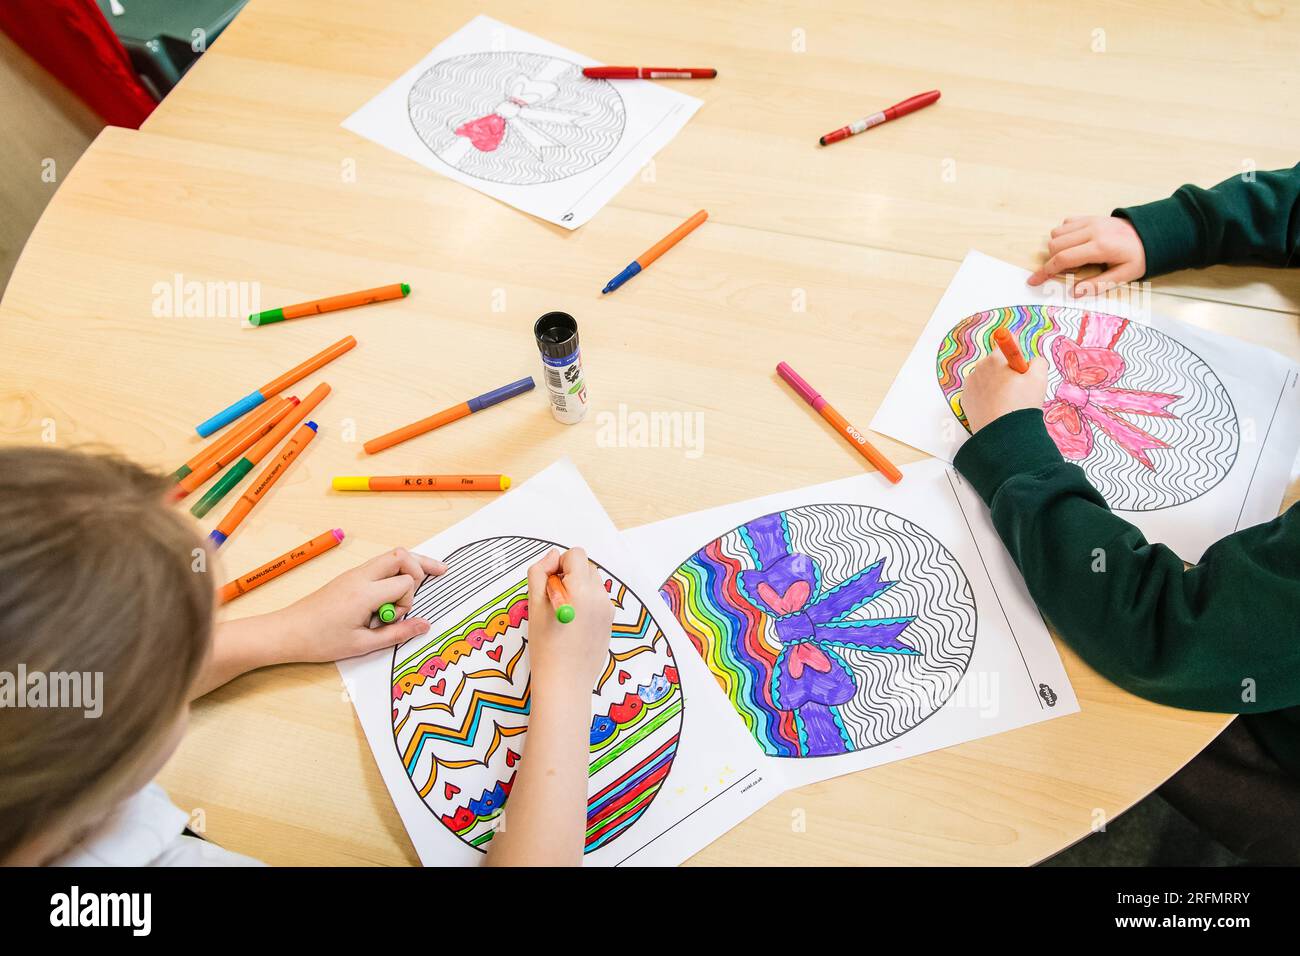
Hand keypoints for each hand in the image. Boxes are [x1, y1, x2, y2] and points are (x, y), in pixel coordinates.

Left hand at [270, 547, 445, 662]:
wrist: (287, 631)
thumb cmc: (319, 641)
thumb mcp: (362, 645)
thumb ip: (397, 633)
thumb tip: (424, 625)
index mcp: (364, 593)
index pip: (404, 582)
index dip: (408, 601)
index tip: (393, 619)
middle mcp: (360, 576)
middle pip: (401, 554)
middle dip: (421, 565)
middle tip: (440, 573)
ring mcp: (354, 573)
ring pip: (391, 555)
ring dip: (409, 566)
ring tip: (431, 573)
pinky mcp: (350, 577)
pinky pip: (379, 565)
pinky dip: (394, 572)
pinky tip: (400, 585)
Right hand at [526, 547, 613, 694]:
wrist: (565, 682)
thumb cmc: (545, 645)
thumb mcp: (534, 605)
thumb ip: (540, 573)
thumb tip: (552, 556)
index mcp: (581, 589)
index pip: (576, 555)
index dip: (559, 564)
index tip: (550, 584)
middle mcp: (600, 596)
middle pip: (586, 567)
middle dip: (570, 575)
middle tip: (554, 599)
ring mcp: (608, 609)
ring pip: (593, 583)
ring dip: (578, 588)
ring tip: (564, 613)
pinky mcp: (610, 621)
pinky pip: (598, 600)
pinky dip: (586, 603)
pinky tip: (574, 625)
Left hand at [960, 351, 1048, 433]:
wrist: (1002, 434)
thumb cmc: (1021, 403)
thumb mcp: (1039, 378)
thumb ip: (1039, 362)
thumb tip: (1033, 361)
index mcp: (995, 359)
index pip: (1008, 344)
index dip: (1018, 355)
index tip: (1022, 367)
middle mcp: (979, 368)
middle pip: (997, 363)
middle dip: (1007, 372)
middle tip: (1018, 390)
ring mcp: (969, 384)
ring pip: (987, 378)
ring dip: (996, 385)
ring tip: (1007, 403)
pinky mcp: (965, 399)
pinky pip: (979, 393)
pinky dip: (986, 397)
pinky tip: (996, 409)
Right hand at [1026, 215, 1145, 295]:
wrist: (1152, 233)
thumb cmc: (1139, 257)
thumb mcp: (1124, 276)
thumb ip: (1098, 285)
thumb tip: (1074, 292)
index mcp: (1100, 248)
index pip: (1064, 258)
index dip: (1045, 271)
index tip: (1034, 281)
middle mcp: (1092, 231)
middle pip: (1055, 245)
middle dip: (1052, 260)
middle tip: (1066, 270)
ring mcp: (1090, 221)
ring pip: (1056, 233)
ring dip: (1057, 247)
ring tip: (1072, 257)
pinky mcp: (1090, 217)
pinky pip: (1065, 223)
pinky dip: (1063, 235)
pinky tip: (1075, 244)